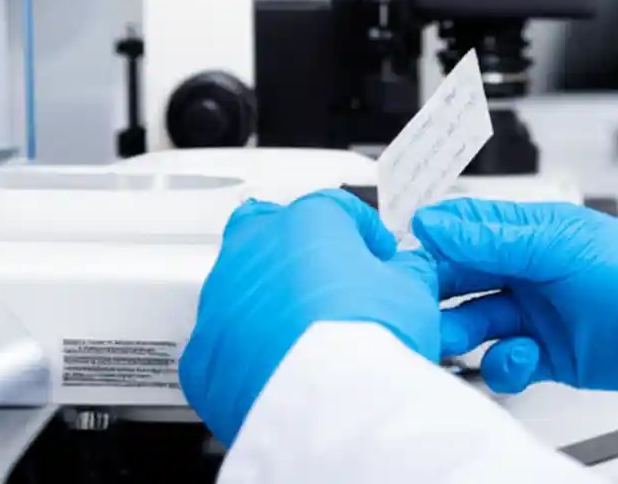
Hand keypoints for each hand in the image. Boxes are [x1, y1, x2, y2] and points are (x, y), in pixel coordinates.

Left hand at [180, 190, 439, 445]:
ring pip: (242, 289)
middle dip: (300, 254)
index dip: (365, 233)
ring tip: (307, 336)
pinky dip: (248, 352)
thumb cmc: (369, 340)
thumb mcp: (414, 290)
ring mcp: (221, 301)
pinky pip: (225, 344)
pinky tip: (278, 370)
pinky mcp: (203, 355)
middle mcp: (254, 250)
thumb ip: (406, 270)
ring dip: (271, 303)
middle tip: (331, 283)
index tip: (377, 255)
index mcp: (306, 222)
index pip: (337, 209)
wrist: (331, 408)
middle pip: (273, 236)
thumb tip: (406, 273)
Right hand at [414, 199, 617, 395]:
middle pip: (462, 279)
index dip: (434, 243)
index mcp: (530, 232)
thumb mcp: (562, 247)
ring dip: (462, 332)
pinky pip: (506, 361)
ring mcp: (538, 314)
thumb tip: (435, 223)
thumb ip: (495, 238)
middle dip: (438, 293)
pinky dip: (504, 364)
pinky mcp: (550, 356)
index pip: (465, 229)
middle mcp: (529, 270)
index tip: (406, 260)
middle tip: (419, 309)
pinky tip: (520, 358)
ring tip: (459, 340)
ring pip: (476, 322)